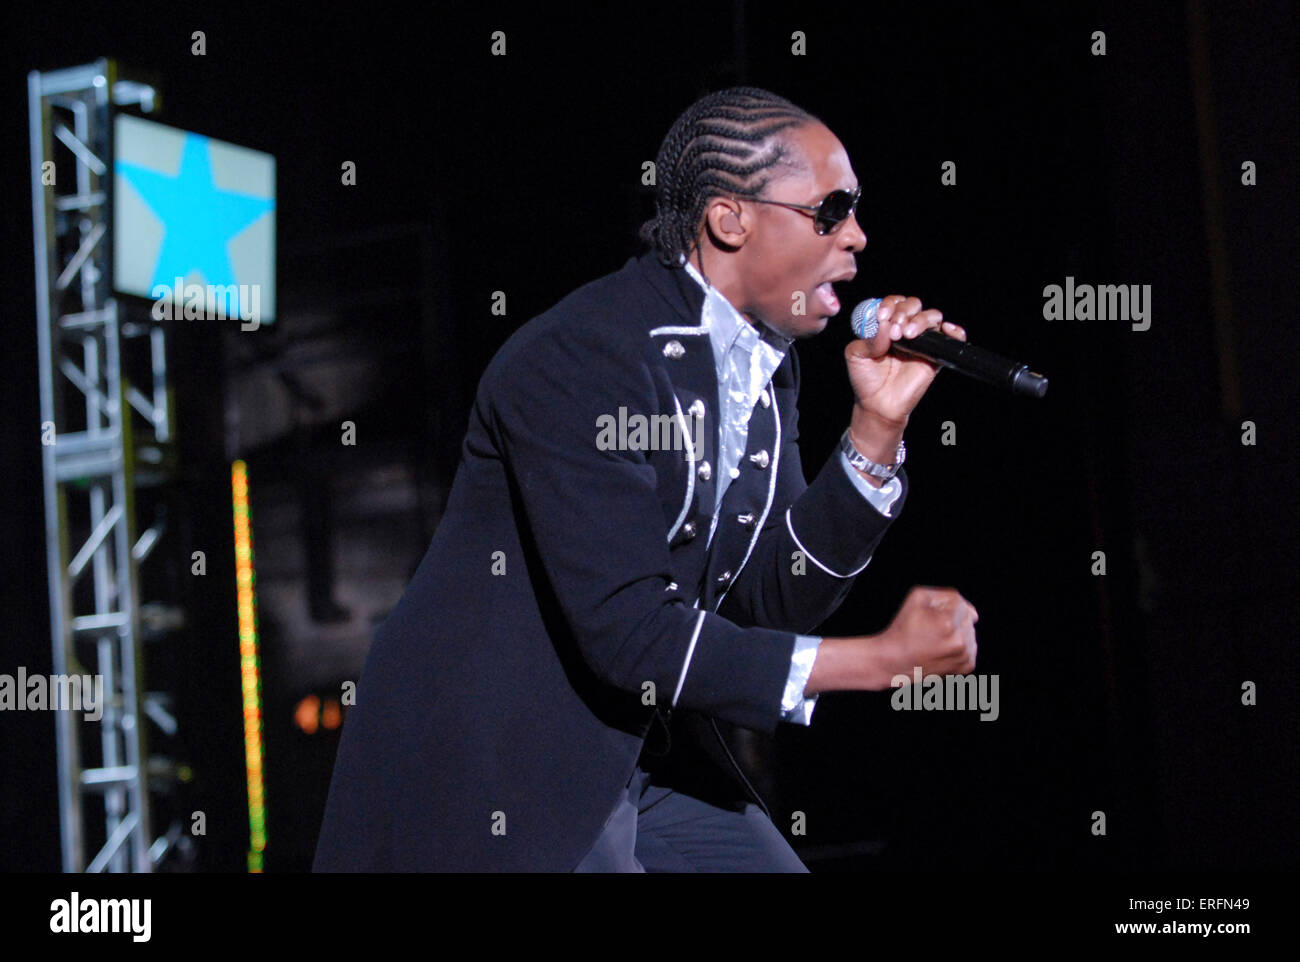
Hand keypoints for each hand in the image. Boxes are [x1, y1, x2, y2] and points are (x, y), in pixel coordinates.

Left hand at [844, 295, 966, 427]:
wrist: (877, 403)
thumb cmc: (865, 378)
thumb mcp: (856, 354)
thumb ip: (869, 338)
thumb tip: (886, 325)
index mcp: (887, 324)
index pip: (894, 303)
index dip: (889, 305)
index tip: (882, 317)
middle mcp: (906, 328)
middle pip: (914, 305)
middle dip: (904, 312)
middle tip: (895, 329)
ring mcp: (922, 341)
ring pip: (932, 316)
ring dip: (920, 320)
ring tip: (907, 335)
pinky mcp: (935, 355)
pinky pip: (952, 339)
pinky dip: (955, 331)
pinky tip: (947, 329)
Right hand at [874, 585, 978, 682]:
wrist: (894, 661)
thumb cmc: (903, 628)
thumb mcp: (916, 598)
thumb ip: (944, 594)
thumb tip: (971, 611)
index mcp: (947, 623)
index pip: (959, 602)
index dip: (943, 605)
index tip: (929, 616)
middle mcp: (959, 642)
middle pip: (967, 617)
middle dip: (952, 619)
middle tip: (930, 629)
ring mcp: (964, 656)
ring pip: (971, 632)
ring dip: (958, 633)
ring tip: (937, 640)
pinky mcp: (965, 667)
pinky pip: (971, 648)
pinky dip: (961, 647)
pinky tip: (943, 650)